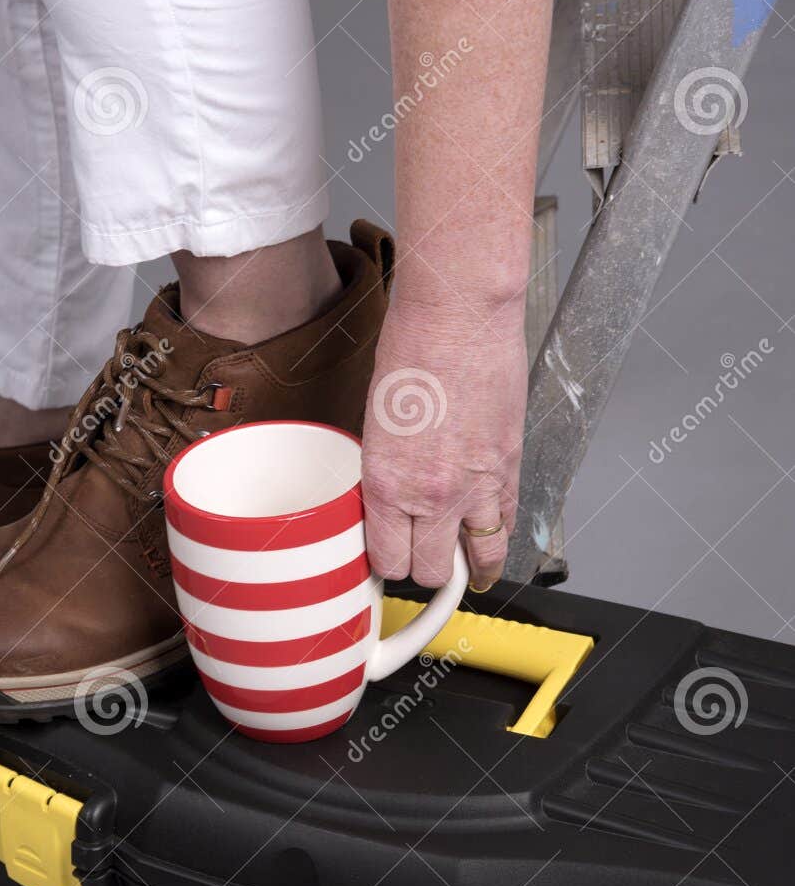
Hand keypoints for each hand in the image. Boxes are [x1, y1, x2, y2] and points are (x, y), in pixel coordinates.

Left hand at [361, 306, 526, 592]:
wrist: (460, 314)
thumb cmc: (412, 350)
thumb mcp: (375, 422)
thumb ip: (384, 471)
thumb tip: (390, 502)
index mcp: (387, 483)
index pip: (387, 560)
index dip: (385, 564)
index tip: (385, 559)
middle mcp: (432, 494)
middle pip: (428, 571)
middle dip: (421, 567)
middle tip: (418, 555)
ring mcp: (477, 485)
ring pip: (476, 560)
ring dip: (465, 565)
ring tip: (459, 567)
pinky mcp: (509, 467)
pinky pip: (506, 525)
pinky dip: (497, 540)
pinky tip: (488, 545)